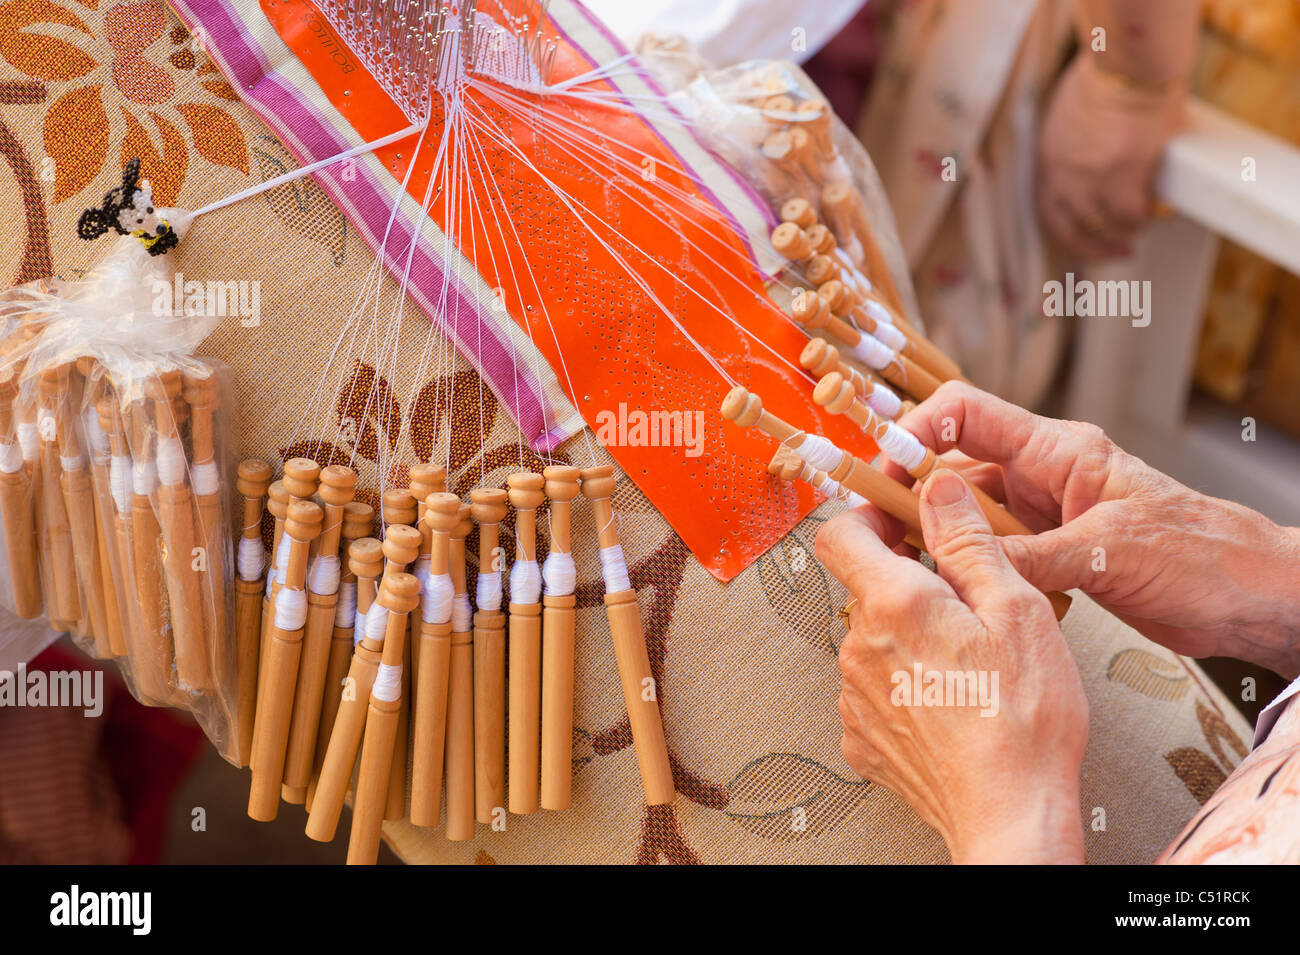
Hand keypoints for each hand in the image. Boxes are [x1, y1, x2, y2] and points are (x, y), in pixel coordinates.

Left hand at [818, 469, 1088, 863]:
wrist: (1010, 814)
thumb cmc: (1023, 718)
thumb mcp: (1014, 609)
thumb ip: (967, 541)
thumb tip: (937, 488)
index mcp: (893, 603)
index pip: (841, 532)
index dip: (870, 515)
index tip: (905, 517)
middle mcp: (859, 645)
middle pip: (864, 586)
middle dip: (907, 577)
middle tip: (965, 592)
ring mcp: (854, 694)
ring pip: (872, 637)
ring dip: (908, 632)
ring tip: (968, 657)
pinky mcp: (862, 735)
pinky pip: (874, 686)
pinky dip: (904, 680)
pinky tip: (949, 698)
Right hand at [884, 381, 1299, 678]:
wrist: (1250, 597)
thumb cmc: (1203, 554)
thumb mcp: (1109, 550)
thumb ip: (1030, 556)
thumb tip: (960, 560)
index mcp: (1057, 451)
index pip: (967, 414)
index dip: (917, 431)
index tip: (885, 468)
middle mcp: (1042, 477)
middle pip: (953, 469)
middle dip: (911, 494)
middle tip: (876, 530)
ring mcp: (1042, 517)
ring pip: (965, 516)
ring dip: (935, 537)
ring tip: (904, 566)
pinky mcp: (1049, 555)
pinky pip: (989, 553)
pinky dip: (965, 568)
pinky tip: (950, 590)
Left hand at [1037, 54, 1186, 259]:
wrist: (1126, 66)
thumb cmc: (1105, 79)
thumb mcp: (1069, 117)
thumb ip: (1073, 146)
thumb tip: (1091, 161)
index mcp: (1047, 162)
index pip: (1049, 214)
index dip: (1067, 235)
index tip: (1084, 244)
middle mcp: (1063, 178)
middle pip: (1074, 231)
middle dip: (1097, 248)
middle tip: (1121, 251)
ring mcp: (1092, 180)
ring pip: (1108, 227)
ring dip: (1126, 232)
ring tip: (1143, 226)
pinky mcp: (1124, 177)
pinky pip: (1134, 214)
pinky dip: (1146, 218)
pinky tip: (1157, 212)